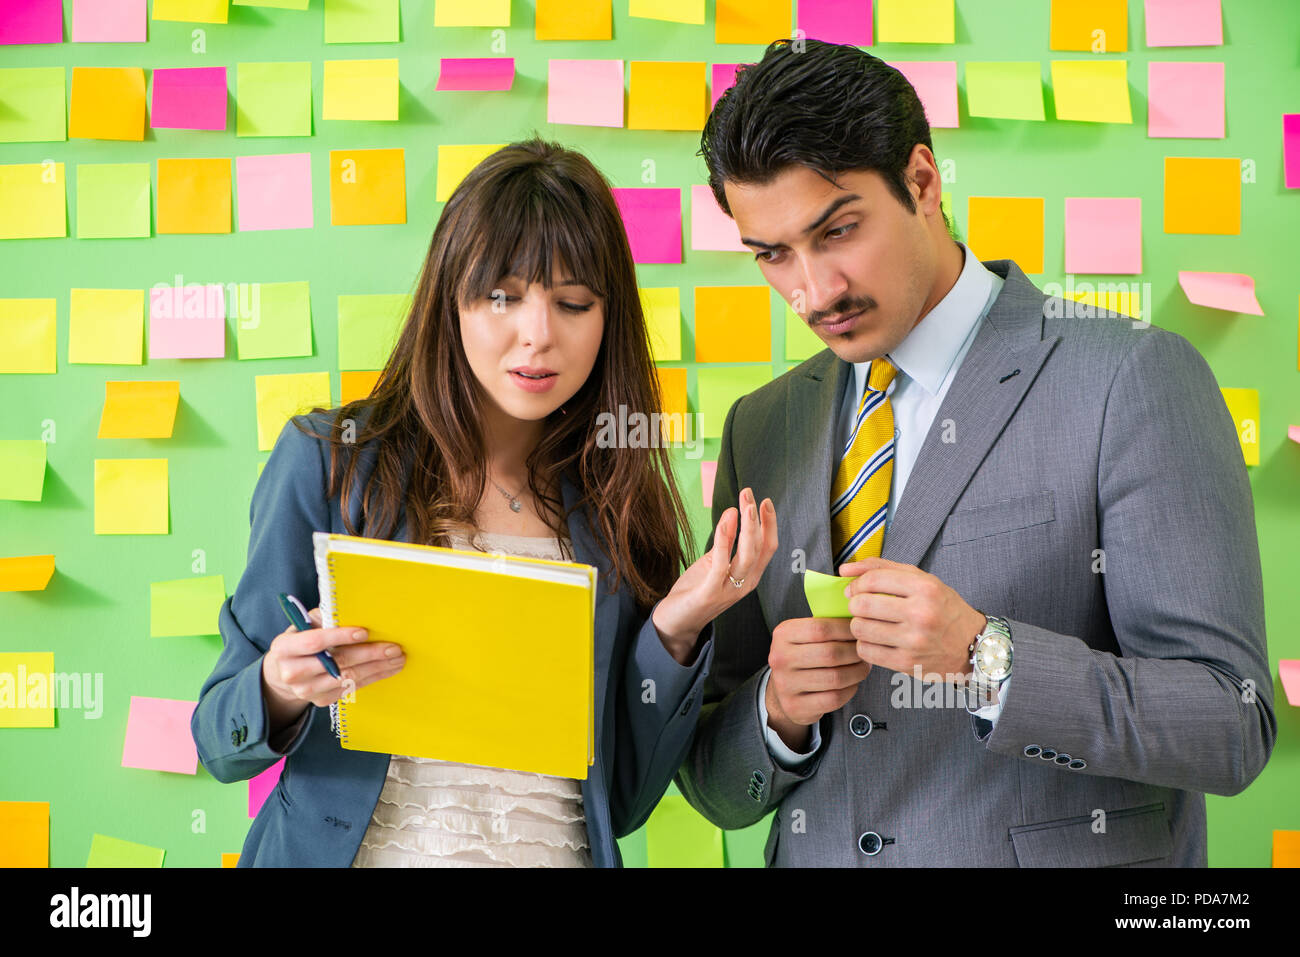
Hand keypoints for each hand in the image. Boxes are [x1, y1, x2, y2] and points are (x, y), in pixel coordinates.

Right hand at [260, 607, 405, 733]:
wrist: (284, 673)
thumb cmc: (299, 641)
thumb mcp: (303, 625)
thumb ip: (323, 618)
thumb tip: (351, 611)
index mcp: (284, 648)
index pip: (314, 643)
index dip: (340, 637)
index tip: (365, 632)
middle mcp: (292, 673)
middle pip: (337, 663)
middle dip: (369, 654)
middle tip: (394, 647)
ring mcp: (306, 690)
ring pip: (348, 678)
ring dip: (377, 668)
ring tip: (397, 658)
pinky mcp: (321, 701)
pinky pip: (352, 688)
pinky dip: (372, 677)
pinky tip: (387, 668)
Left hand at [651, 487, 778, 663]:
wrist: (676, 622)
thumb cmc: (696, 590)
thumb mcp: (714, 563)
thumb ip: (725, 543)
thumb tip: (732, 513)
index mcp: (749, 576)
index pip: (767, 547)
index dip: (769, 524)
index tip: (765, 501)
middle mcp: (745, 584)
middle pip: (759, 548)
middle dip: (757, 519)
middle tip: (749, 494)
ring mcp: (729, 590)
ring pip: (747, 555)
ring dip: (747, 527)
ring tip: (744, 505)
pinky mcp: (710, 592)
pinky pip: (721, 563)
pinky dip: (724, 540)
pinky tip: (725, 521)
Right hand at [765, 617, 870, 751]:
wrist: (782, 690)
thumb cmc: (802, 656)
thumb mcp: (804, 635)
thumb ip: (826, 625)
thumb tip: (860, 618)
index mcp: (783, 634)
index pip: (821, 628)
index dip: (846, 630)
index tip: (860, 631)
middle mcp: (780, 658)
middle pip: (830, 654)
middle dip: (855, 652)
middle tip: (866, 651)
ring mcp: (786, 684)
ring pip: (835, 678)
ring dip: (856, 672)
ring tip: (863, 666)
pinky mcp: (795, 706)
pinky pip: (833, 698)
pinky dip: (850, 690)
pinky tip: (852, 683)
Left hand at [839, 557, 985, 680]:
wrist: (973, 645)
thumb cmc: (942, 608)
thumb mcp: (922, 580)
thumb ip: (882, 568)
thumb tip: (844, 569)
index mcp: (925, 588)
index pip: (873, 580)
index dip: (856, 584)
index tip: (855, 589)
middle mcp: (921, 614)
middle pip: (862, 605)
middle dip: (854, 605)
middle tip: (861, 608)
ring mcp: (914, 641)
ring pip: (860, 629)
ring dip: (858, 625)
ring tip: (869, 624)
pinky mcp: (907, 663)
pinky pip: (866, 651)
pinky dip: (864, 645)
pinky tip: (876, 640)